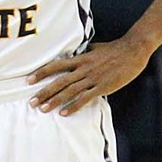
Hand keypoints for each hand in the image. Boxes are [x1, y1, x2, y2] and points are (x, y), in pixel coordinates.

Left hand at [27, 38, 148, 114]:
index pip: (55, 66)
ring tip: (43, 109)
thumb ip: (82, 53)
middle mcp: (83, 69)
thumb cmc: (114, 49)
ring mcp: (92, 78)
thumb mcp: (94, 48)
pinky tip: (64, 113)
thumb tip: (74, 53)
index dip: (41, 73)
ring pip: (69, 91)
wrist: (133, 50)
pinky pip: (85, 98)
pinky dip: (73, 106)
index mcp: (80, 59)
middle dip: (44, 92)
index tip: (28, 80)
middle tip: (31, 102)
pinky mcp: (103, 87)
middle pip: (59, 81)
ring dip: (55, 101)